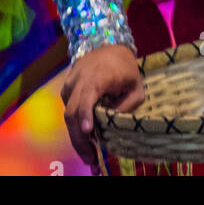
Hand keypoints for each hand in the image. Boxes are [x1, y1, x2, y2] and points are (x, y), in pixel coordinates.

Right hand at [61, 43, 144, 165]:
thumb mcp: (136, 86)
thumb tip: (113, 124)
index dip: (86, 114)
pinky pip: (69, 109)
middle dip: (80, 139)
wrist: (108, 44)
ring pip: (68, 114)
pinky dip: (76, 125)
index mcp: (98, 76)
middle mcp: (80, 79)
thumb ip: (128, 105)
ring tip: (89, 154)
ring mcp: (70, 83)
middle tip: (91, 159)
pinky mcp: (67, 88)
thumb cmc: (125, 67)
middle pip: (73, 112)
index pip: (87, 96)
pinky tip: (87, 137)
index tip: (89, 132)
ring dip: (76, 136)